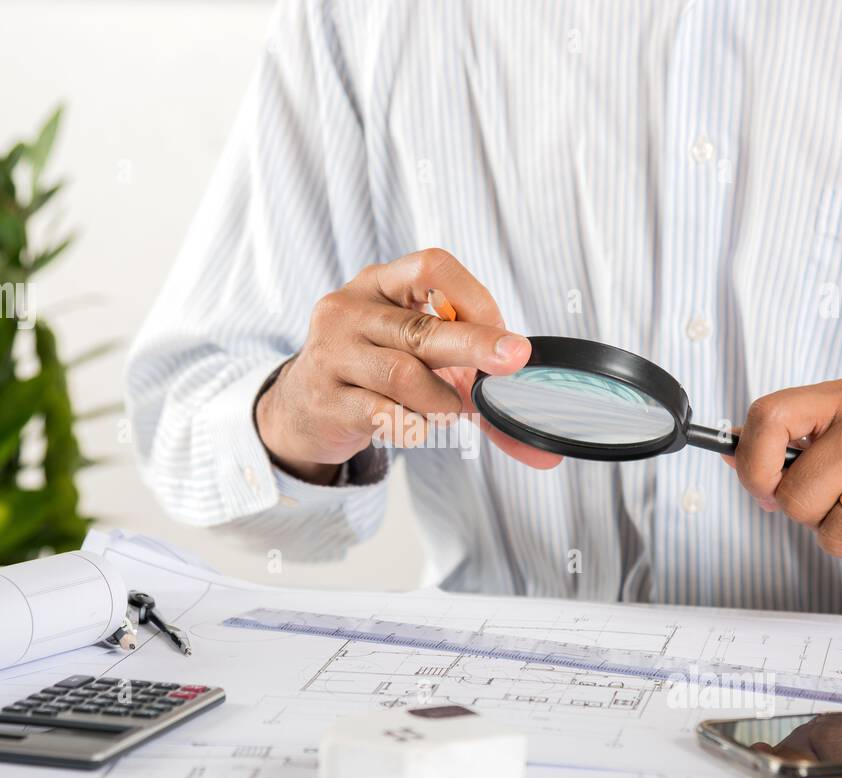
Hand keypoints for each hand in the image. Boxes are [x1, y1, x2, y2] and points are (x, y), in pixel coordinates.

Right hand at [255, 249, 561, 483]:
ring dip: (441, 401)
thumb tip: (540, 446)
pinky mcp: (326, 400)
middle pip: (421, 327)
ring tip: (450, 411)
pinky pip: (383, 414)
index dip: (473, 296)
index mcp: (379, 284)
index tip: (502, 332)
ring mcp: (332, 354)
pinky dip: (413, 425)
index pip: (430, 267)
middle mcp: (350, 310)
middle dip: (476, 347)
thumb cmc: (373, 375)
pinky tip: (415, 426)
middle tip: (515, 362)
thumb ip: (474, 381)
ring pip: (403, 375)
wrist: (301, 409)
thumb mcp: (418, 358)